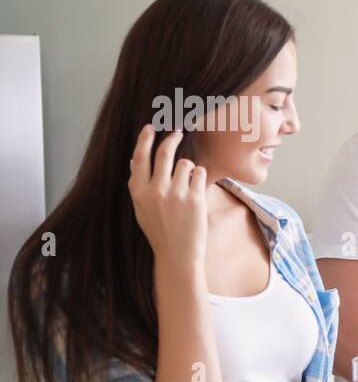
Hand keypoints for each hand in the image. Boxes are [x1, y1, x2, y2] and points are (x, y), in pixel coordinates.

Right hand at [127, 124, 206, 268]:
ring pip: (185, 163)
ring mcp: (176, 193)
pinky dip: (199, 178)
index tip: (149, 128)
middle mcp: (155, 190)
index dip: (144, 140)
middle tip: (178, 132)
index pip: (139, 158)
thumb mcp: (142, 208)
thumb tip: (134, 160)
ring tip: (187, 185)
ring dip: (188, 169)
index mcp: (138, 192)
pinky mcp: (195, 198)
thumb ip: (140, 185)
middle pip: (164, 153)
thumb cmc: (160, 231)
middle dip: (172, 139)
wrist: (177, 254)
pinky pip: (199, 173)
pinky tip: (196, 191)